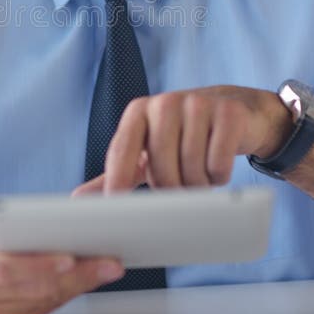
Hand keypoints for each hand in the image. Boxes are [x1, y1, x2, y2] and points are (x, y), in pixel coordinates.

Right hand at [0, 212, 123, 313]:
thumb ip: (13, 217)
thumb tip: (69, 215)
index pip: (3, 265)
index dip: (39, 265)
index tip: (71, 258)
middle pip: (29, 287)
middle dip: (73, 276)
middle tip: (107, 263)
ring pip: (38, 301)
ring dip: (75, 286)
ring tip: (104, 268)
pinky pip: (37, 312)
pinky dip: (64, 295)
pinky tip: (84, 281)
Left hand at [74, 85, 291, 194]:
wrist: (235, 110)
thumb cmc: (183, 135)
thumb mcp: (147, 148)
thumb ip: (116, 172)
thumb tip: (78, 199)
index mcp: (138, 111)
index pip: (121, 150)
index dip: (117, 181)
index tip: (116, 210)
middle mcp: (165, 103)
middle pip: (160, 168)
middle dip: (171, 189)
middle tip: (181, 187)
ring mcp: (198, 104)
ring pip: (191, 169)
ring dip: (198, 184)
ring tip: (200, 174)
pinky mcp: (229, 113)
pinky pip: (218, 163)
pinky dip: (219, 175)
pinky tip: (218, 164)